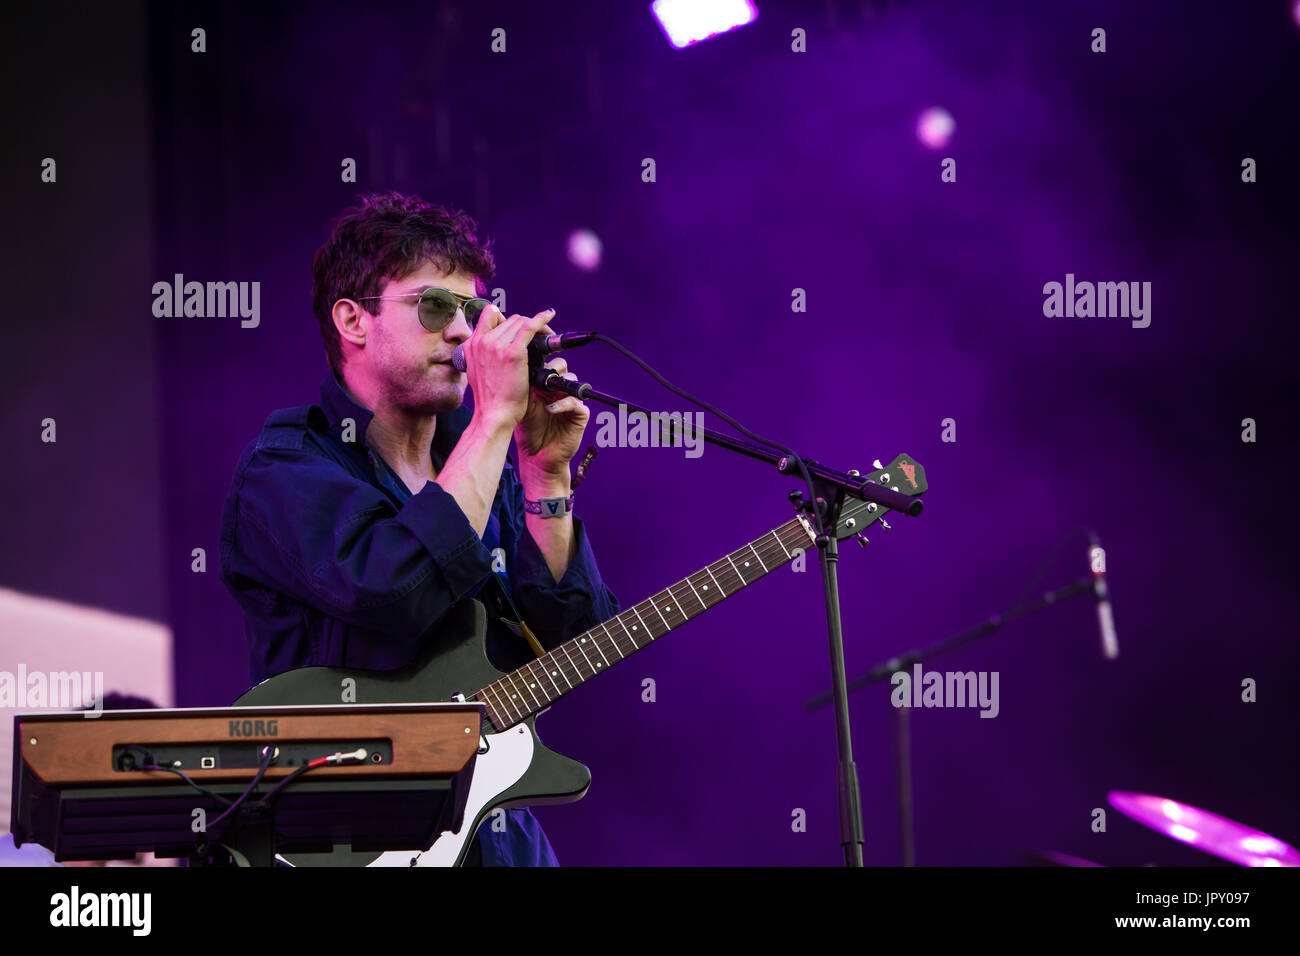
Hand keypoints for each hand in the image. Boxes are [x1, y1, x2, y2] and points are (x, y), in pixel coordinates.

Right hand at [460, 304, 556, 433]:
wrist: (493, 415)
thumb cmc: (490, 399)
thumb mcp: (477, 372)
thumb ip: (483, 355)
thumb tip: (497, 346)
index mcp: (472, 345)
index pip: (489, 315)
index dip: (505, 318)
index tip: (517, 327)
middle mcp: (482, 341)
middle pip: (509, 319)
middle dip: (524, 324)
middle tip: (538, 335)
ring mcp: (496, 345)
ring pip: (520, 321)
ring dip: (535, 326)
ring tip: (545, 336)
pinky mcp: (513, 353)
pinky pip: (530, 327)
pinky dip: (541, 319)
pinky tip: (549, 315)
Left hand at [514, 331, 588, 479]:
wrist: (536, 456)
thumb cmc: (527, 432)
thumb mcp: (520, 404)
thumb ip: (522, 385)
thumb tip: (515, 363)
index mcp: (545, 385)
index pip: (546, 363)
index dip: (539, 360)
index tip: (528, 361)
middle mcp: (559, 390)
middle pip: (561, 366)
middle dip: (550, 368)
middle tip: (537, 376)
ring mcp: (570, 401)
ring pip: (571, 380)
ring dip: (556, 384)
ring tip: (542, 392)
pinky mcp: (580, 415)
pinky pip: (576, 402)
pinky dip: (562, 404)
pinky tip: (549, 409)